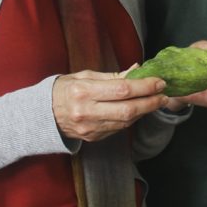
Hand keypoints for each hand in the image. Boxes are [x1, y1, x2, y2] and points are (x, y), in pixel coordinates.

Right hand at [52, 70, 167, 141]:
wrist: (43, 115)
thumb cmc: (65, 90)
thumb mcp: (85, 76)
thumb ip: (112, 75)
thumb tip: (137, 69)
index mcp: (84, 91)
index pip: (122, 89)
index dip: (144, 86)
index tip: (159, 81)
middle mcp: (87, 111)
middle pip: (127, 109)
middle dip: (150, 102)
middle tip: (164, 94)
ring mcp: (90, 128)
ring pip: (126, 121)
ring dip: (145, 111)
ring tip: (156, 101)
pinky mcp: (93, 137)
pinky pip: (118, 128)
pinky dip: (132, 118)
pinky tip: (140, 110)